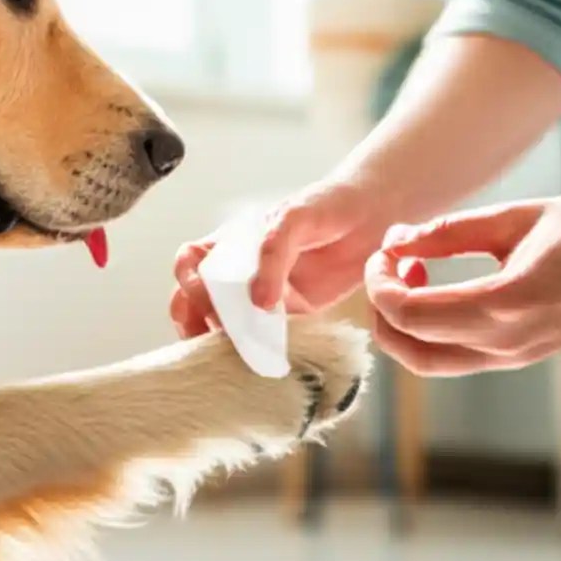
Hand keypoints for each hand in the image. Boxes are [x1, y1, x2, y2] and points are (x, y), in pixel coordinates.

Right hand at [170, 182, 379, 337]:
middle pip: (196, 300)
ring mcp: (262, 296)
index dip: (189, 282)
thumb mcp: (293, 219)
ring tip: (235, 352)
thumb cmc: (325, 206)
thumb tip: (258, 303)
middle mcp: (239, 271)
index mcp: (231, 242)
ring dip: (223, 339)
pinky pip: (265, 336)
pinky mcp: (289, 316)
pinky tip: (267, 354)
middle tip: (216, 336)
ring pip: (226, 323)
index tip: (206, 297)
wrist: (371, 217)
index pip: (190, 263)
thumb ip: (272, 255)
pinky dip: (260, 348)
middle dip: (196, 320)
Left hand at [364, 196, 560, 376]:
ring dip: (402, 324)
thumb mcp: (518, 217)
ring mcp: (511, 358)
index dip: (380, 284)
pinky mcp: (515, 358)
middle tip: (390, 263)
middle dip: (381, 308)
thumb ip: (450, 232)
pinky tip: (435, 286)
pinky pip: (450, 356)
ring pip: (425, 362)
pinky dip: (426, 329)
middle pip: (408, 350)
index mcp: (506, 305)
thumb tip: (396, 241)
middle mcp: (505, 344)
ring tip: (412, 273)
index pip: (411, 314)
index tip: (384, 250)